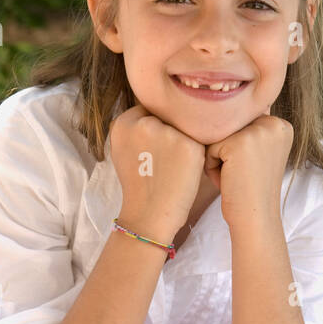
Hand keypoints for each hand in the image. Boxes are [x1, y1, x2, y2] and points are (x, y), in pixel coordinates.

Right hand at [108, 104, 206, 240]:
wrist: (148, 216)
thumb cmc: (139, 184)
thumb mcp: (124, 150)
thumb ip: (135, 127)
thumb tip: (157, 108)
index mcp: (123, 122)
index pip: (149, 109)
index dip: (155, 128)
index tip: (154, 148)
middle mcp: (143, 123)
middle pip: (167, 116)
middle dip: (169, 133)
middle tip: (164, 160)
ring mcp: (167, 133)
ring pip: (184, 127)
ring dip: (184, 142)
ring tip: (173, 167)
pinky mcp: (189, 145)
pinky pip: (199, 140)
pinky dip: (195, 155)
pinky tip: (185, 171)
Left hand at [204, 108, 294, 233]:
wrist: (255, 220)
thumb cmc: (250, 193)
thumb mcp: (258, 155)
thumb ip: (250, 131)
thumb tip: (224, 108)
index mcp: (281, 125)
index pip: (242, 124)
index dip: (238, 151)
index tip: (251, 172)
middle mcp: (274, 123)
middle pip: (229, 126)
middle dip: (227, 153)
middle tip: (242, 178)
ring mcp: (258, 131)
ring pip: (218, 135)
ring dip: (218, 160)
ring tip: (235, 179)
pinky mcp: (239, 143)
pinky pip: (209, 147)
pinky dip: (212, 167)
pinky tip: (228, 182)